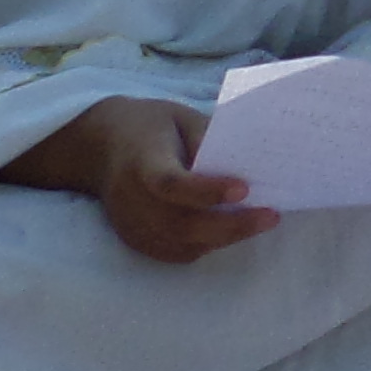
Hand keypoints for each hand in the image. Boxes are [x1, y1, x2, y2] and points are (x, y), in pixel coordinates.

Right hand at [2, 96, 273, 264]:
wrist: (99, 146)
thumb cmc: (150, 126)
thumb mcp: (181, 117)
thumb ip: (209, 138)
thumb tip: (247, 162)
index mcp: (141, 163)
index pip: (171, 185)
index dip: (207, 191)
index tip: (244, 188)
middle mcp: (131, 201)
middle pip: (180, 224)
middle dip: (230, 226)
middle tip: (270, 216)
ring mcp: (130, 225)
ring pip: (180, 245)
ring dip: (224, 238)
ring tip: (261, 222)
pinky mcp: (133, 240)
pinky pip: (173, 253)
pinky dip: (205, 245)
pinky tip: (232, 231)